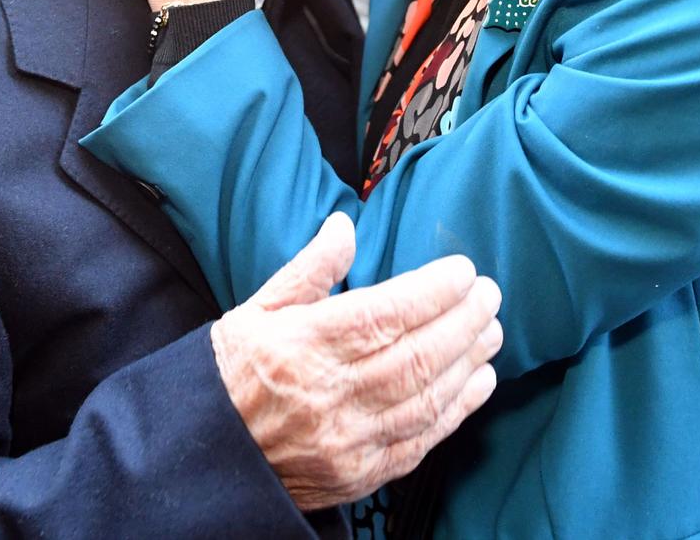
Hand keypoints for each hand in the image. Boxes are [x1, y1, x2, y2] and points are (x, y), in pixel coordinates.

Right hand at [211, 214, 502, 511]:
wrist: (208, 453)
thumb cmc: (233, 373)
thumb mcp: (258, 309)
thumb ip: (309, 269)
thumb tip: (346, 226)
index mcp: (302, 345)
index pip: (384, 314)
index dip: (433, 291)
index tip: (462, 271)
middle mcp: (329, 394)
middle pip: (415, 355)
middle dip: (463, 321)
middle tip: (489, 295)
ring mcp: (347, 440)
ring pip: (425, 397)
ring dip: (468, 362)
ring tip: (491, 332)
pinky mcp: (359, 474)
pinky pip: (420, 441)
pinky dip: (456, 410)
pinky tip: (478, 382)